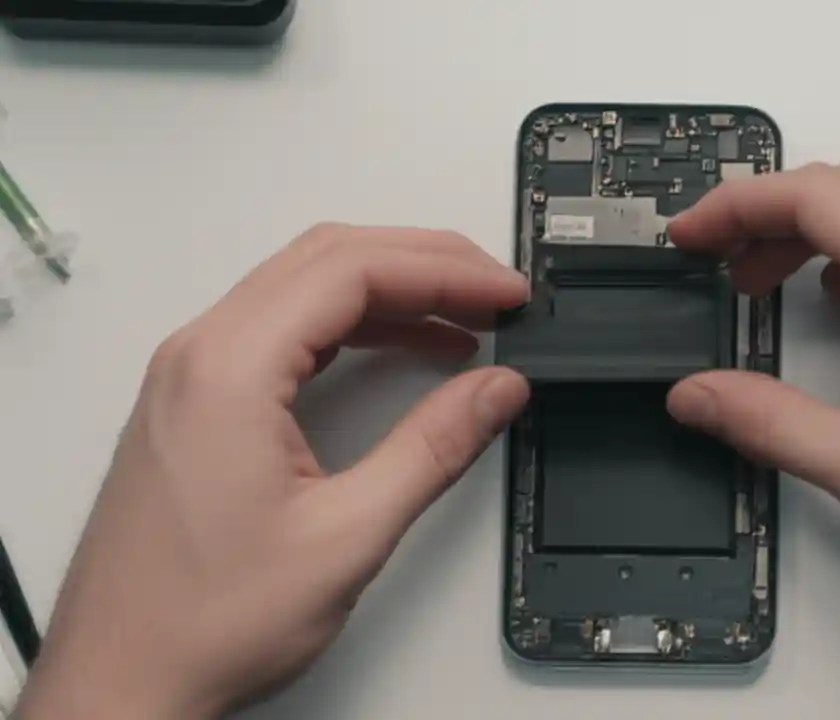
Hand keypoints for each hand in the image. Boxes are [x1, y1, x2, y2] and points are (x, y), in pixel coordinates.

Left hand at [17, 225, 530, 719]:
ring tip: (467, 318)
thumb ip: (433, 449)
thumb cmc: (202, 621)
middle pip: (328, 259)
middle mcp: (200, 355)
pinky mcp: (199, 402)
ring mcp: (193, 375)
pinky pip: (286, 330)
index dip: (444, 270)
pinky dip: (355, 327)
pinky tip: (406, 349)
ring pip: (306, 288)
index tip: (507, 294)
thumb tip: (498, 389)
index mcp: (229, 370)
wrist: (120, 679)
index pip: (352, 271)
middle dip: (425, 263)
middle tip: (497, 292)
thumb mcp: (347, 536)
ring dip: (392, 291)